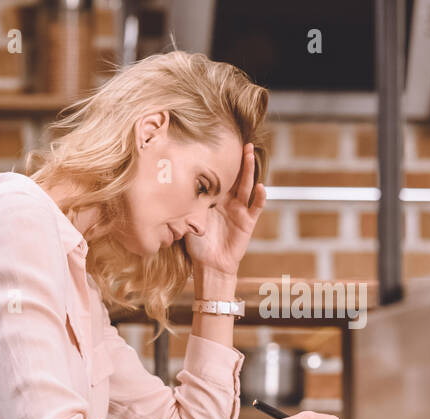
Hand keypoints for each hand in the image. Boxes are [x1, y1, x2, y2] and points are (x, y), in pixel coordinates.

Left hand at [184, 142, 266, 278]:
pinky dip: (260, 197)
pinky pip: (256, 206)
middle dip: (239, 160)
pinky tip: (261, 186)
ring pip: (246, 185)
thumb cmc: (197, 245)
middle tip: (242, 142)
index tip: (219, 145)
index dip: (221, 163)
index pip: (219, 178)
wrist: (209, 265)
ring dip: (249, 169)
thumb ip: (185, 205)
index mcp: (214, 200)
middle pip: (236, 176)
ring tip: (250, 153)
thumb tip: (168, 189)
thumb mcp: (188, 221)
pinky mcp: (248, 221)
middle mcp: (229, 202)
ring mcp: (240, 210)